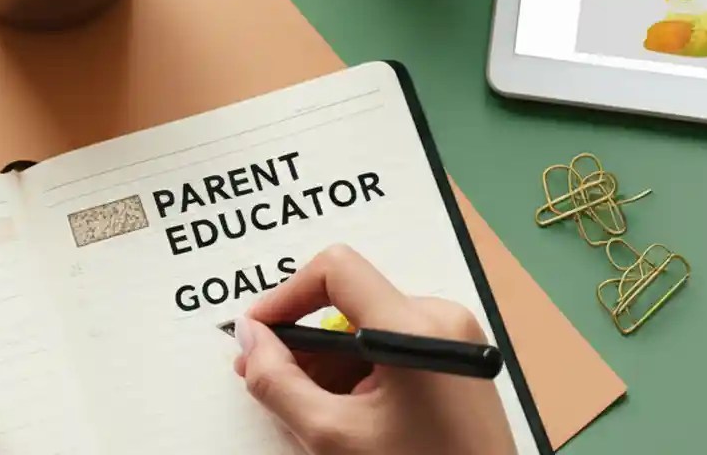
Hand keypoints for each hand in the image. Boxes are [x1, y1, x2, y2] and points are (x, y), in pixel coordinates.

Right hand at [234, 245, 517, 454]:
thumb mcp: (333, 436)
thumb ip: (279, 382)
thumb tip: (250, 337)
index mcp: (416, 328)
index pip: (336, 270)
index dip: (285, 296)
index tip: (257, 333)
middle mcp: (441, 320)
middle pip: (347, 304)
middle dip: (302, 343)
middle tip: (266, 381)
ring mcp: (453, 340)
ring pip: (364, 330)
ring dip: (326, 366)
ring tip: (307, 413)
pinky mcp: (456, 360)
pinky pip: (389, 349)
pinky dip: (356, 375)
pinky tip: (343, 415)